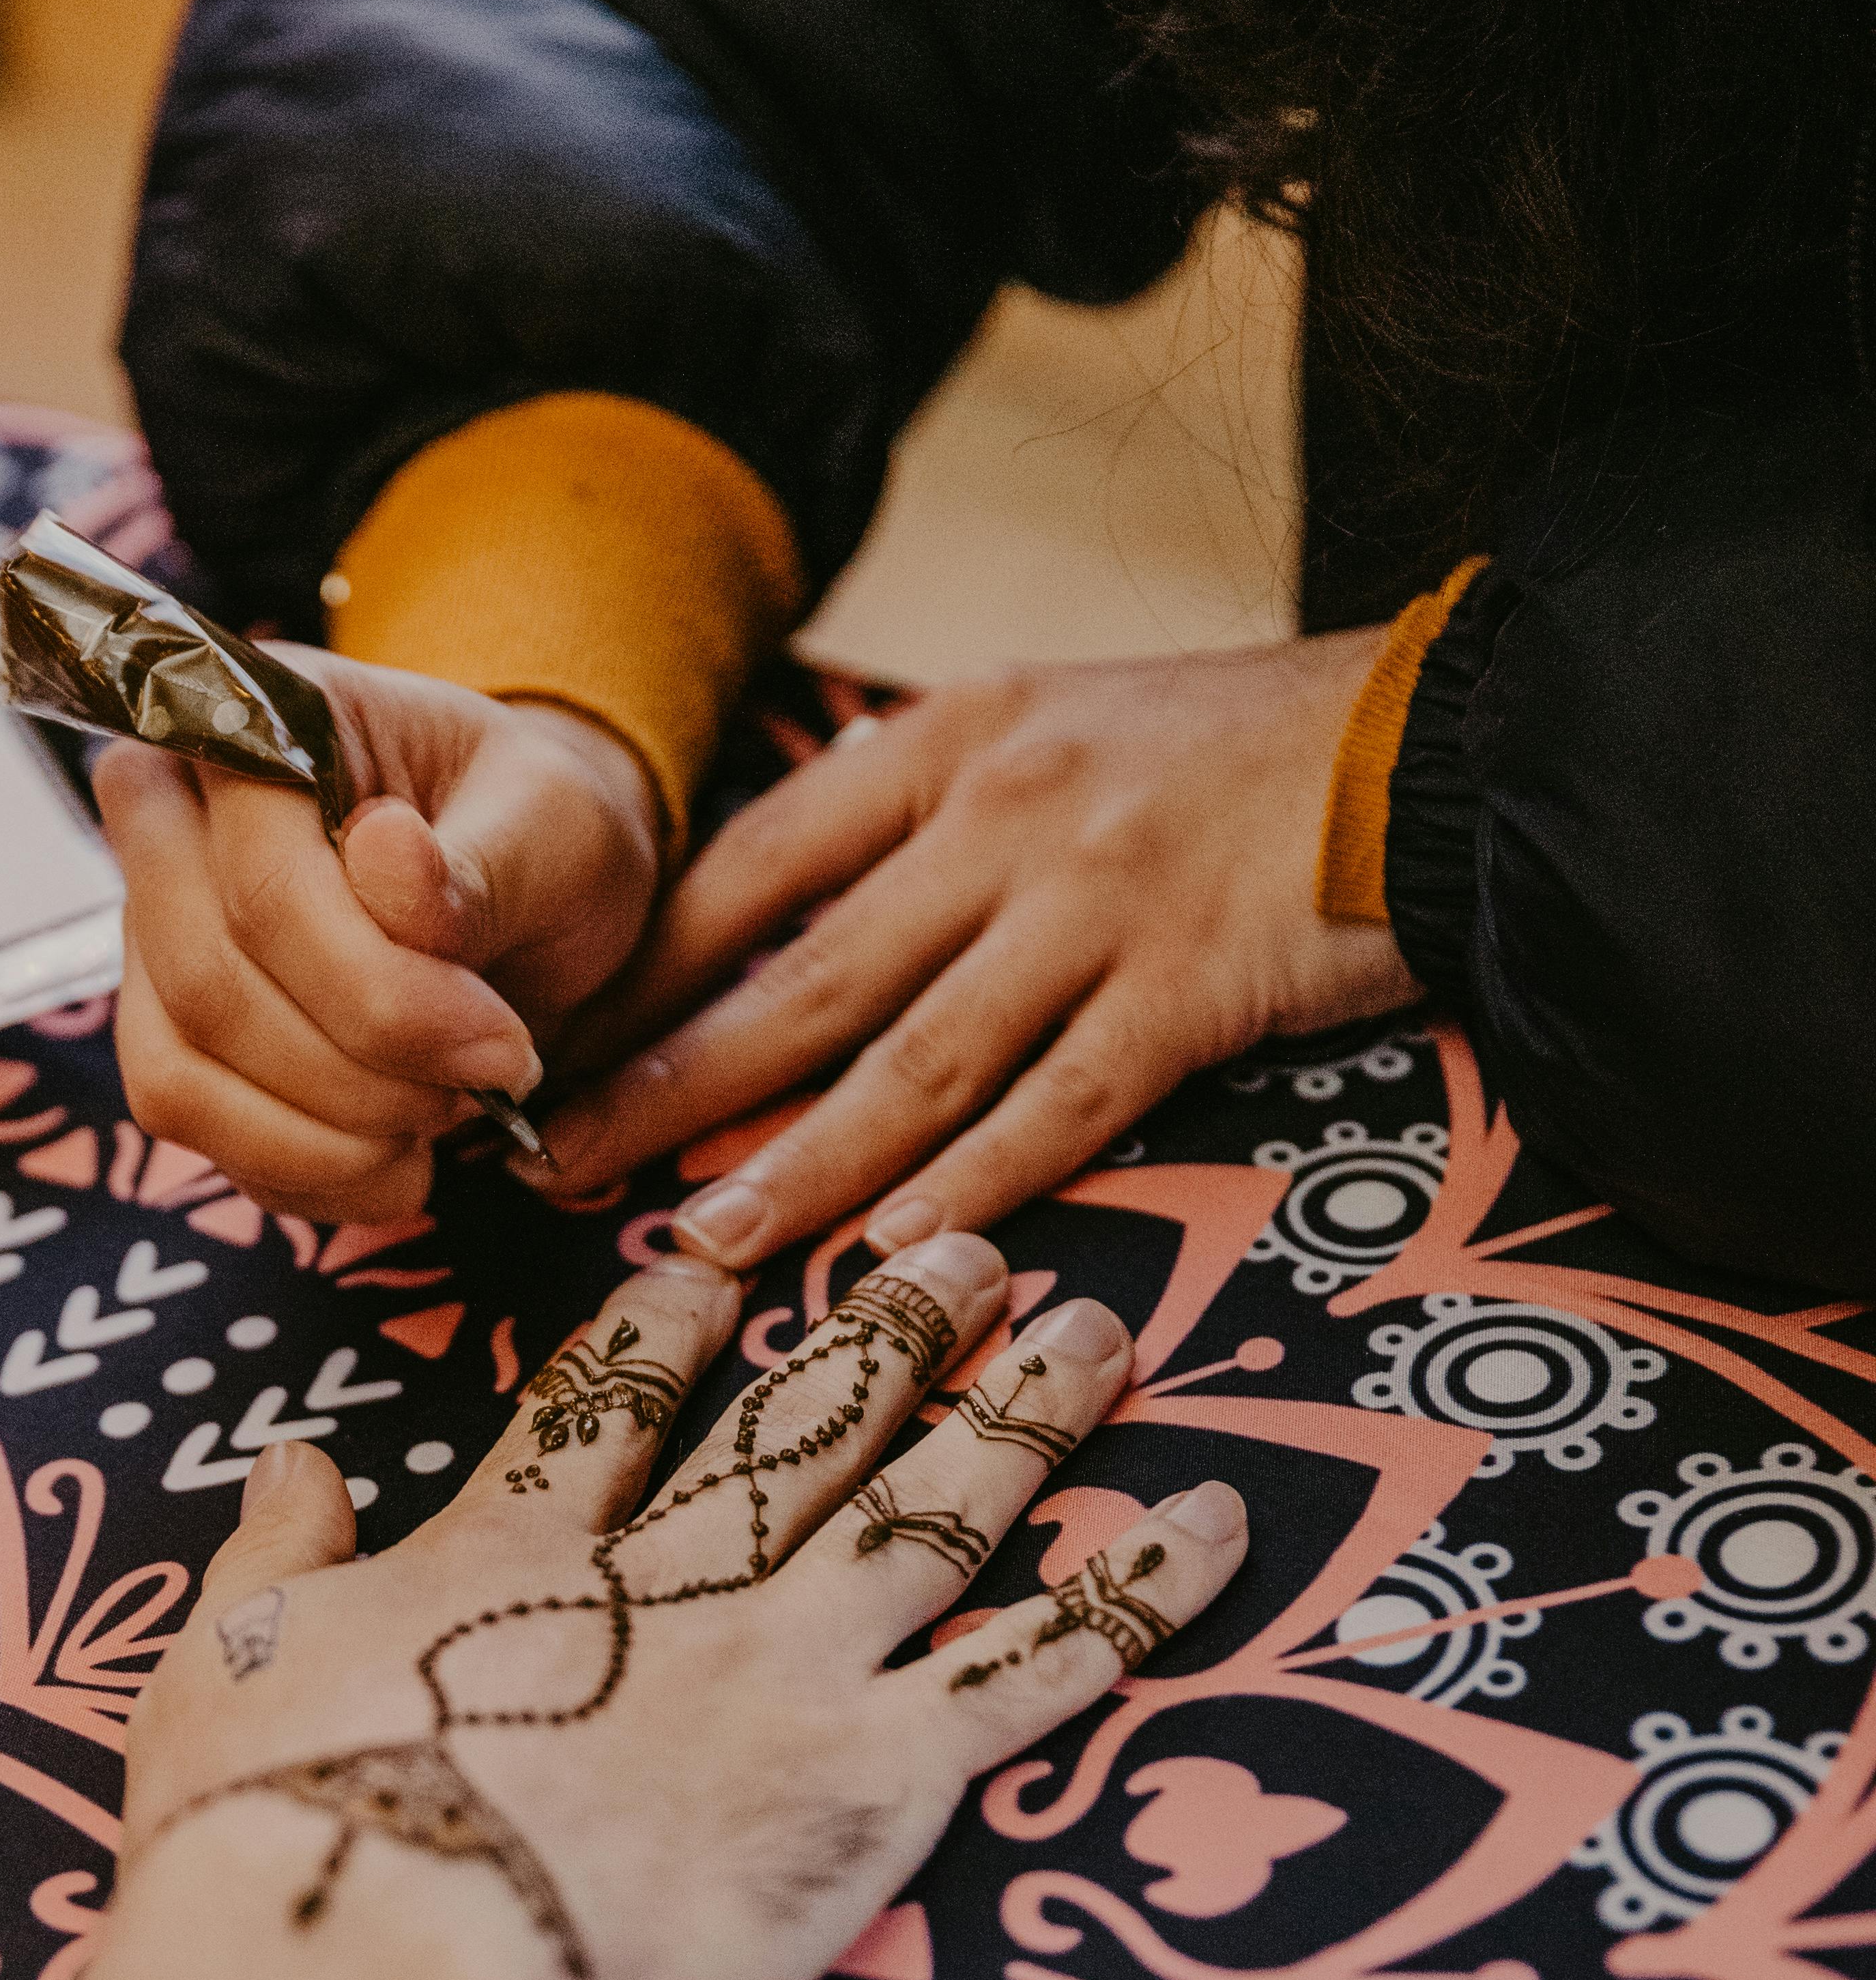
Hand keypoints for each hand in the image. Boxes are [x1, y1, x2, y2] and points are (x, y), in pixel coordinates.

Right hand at [0, 1231, 1245, 1979]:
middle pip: (807, 1424)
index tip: (731, 1267)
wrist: (377, 1952)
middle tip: (972, 1247)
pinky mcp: (880, 1773)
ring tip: (1104, 1325)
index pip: (615, 1402)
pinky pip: (1039, 1664)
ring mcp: (791, 1664)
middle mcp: (675, 1580)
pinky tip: (1217, 1521)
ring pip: (938, 1501)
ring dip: (1026, 1409)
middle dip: (893, 1327)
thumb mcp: (227, 1660)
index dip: (677, 1330)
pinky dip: (1136, 1594)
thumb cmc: (272, 1827)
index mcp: (518, 1552)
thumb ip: (277, 1553)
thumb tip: (296, 1467)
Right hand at [99, 654, 660, 1222]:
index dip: (385, 999)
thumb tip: (384, 857)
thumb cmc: (538, 829)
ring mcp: (149, 930)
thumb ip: (477, 862)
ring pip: (182, 1077)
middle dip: (364, 1075)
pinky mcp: (165, 1027)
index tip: (506, 1051)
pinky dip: (303, 1172)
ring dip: (329, 1138)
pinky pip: (193, 1133)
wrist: (530, 876)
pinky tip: (396, 1161)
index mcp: (258, 722)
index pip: (267, 891)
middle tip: (487, 1086)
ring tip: (443, 1119)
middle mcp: (170, 815)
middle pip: (212, 989)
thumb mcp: (556, 826)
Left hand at [531, 633, 1418, 1265]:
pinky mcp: (1196, 984)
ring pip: (915, 1058)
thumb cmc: (1227, 749)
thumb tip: (783, 899)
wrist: (1431, 738)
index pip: (749, 868)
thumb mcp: (1048, 726)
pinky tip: (901, 1253)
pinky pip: (1061, 1104)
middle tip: (550, 1164)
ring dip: (799, 1162)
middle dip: (665, 1081)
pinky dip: (977, 1183)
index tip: (548, 1046)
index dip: (644, 971)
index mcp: (948, 738)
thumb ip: (920, 810)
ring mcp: (1102, 900)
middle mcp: (1006, 813)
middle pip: (801, 974)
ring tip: (698, 1239)